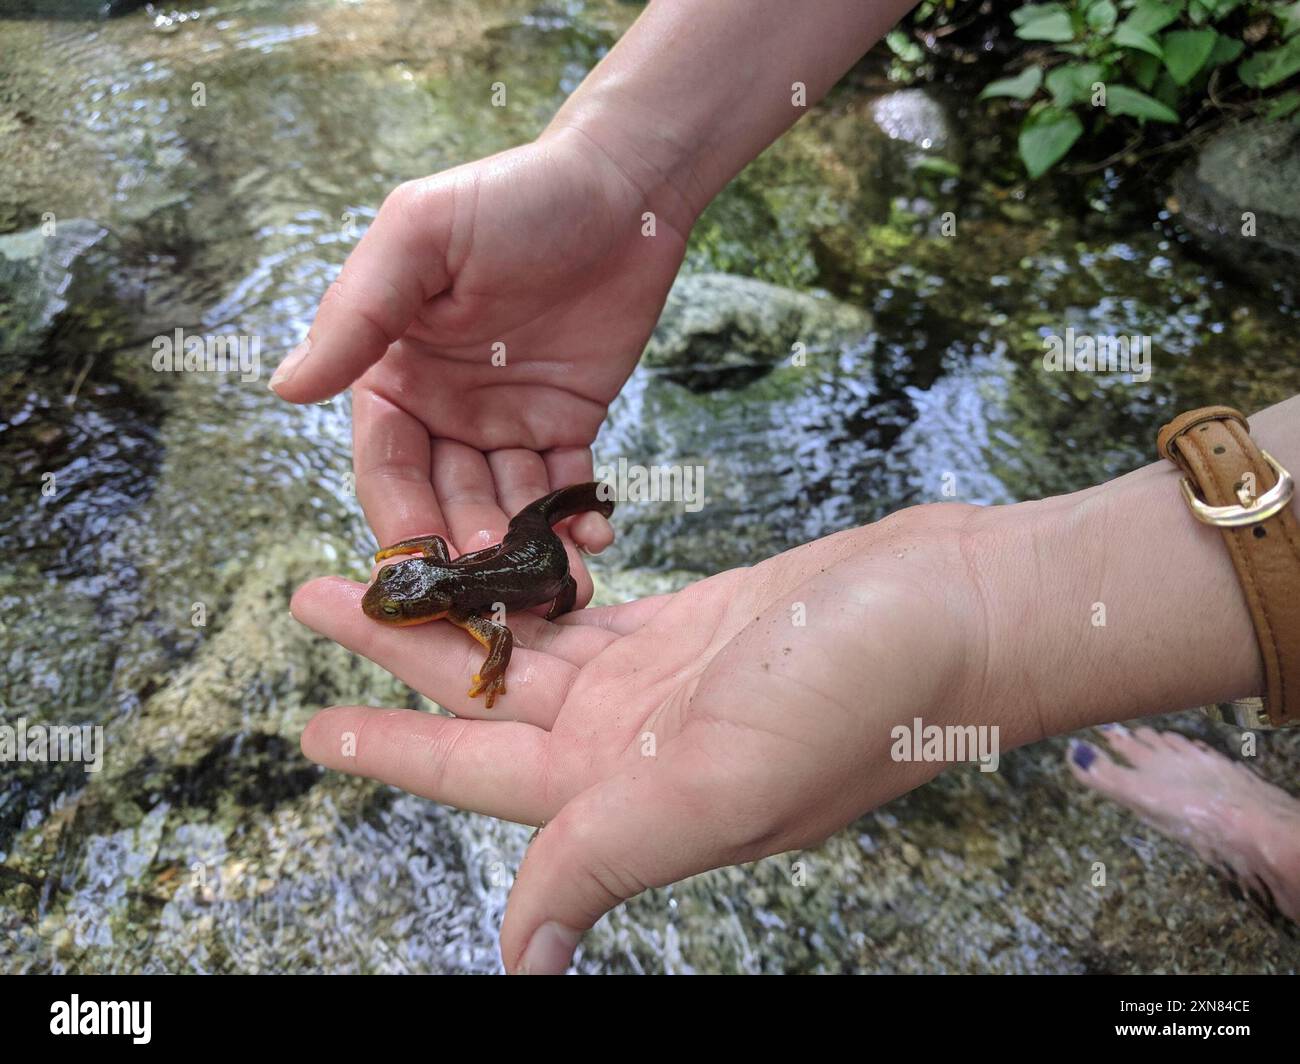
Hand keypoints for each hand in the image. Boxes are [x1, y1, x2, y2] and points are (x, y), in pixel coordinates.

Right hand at [270, 128, 691, 584]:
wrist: (621, 187)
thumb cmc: (512, 197)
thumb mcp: (421, 237)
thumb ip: (358, 313)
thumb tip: (282, 388)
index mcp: (393, 372)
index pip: (386, 465)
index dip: (402, 517)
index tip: (424, 566)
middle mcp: (443, 407)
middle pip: (445, 498)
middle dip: (469, 546)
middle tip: (501, 587)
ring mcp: (505, 420)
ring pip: (506, 505)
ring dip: (525, 549)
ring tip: (558, 585)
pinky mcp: (567, 423)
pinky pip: (565, 487)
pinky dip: (575, 519)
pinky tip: (591, 542)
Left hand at [290, 503, 989, 972]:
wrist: (962, 613)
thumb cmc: (863, 694)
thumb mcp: (721, 782)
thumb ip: (608, 857)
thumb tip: (522, 957)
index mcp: (629, 795)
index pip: (479, 778)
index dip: (394, 752)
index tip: (317, 728)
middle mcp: (638, 749)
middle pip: (488, 702)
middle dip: (403, 653)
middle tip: (322, 598)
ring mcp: (669, 686)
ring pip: (533, 650)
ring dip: (463, 612)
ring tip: (396, 564)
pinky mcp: (702, 627)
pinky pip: (594, 615)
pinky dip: (543, 594)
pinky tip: (503, 573)